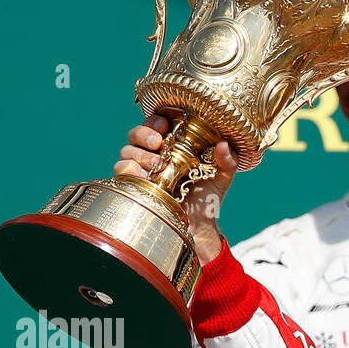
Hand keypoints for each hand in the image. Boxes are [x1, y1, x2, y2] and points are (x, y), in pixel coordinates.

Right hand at [113, 114, 236, 263]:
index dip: (155, 121)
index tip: (164, 125)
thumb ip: (227, 161)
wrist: (198, 226)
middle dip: (143, 134)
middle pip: (135, 134)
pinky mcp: (133, 185)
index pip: (155, 124)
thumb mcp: (222, 177)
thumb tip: (223, 144)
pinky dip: (130, 171)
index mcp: (171, 146)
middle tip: (158, 144)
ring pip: (126, 151)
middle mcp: (152, 155)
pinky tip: (145, 178)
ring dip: (140, 155)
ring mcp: (140, 170)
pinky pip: (121, 171)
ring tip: (157, 166)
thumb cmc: (208, 198)